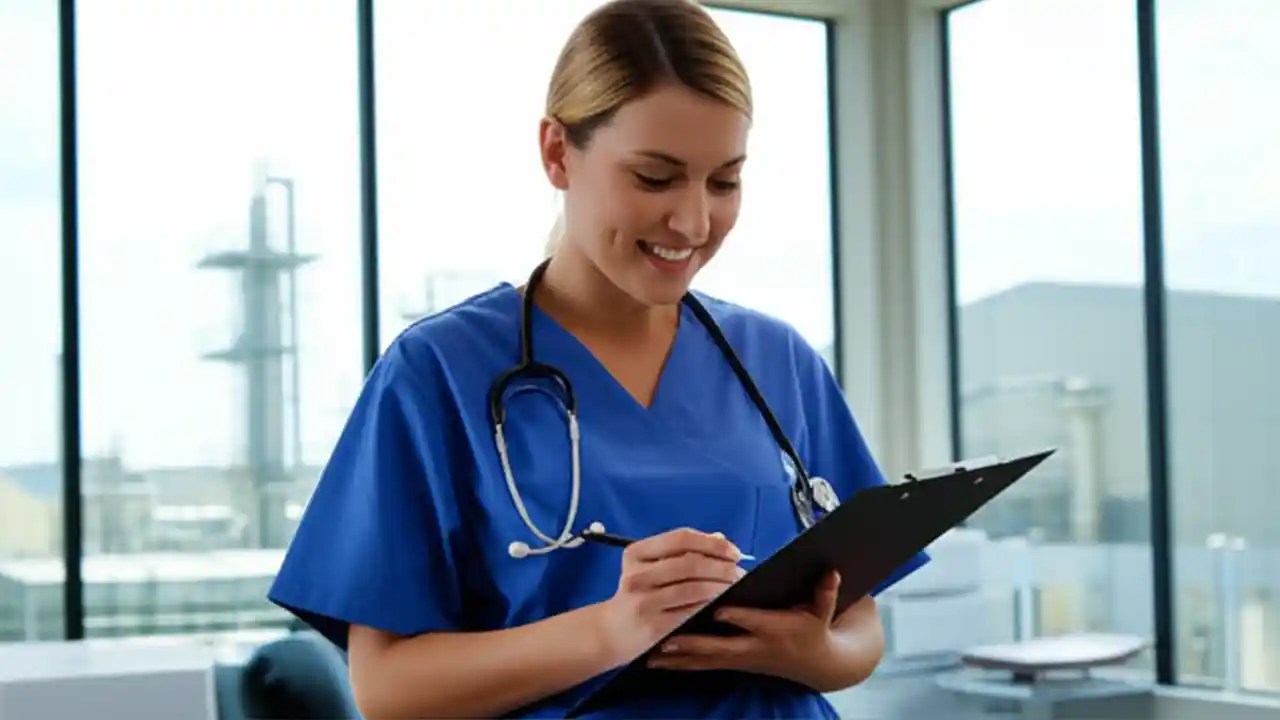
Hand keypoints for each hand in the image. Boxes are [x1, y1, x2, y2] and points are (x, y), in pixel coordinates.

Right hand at [596, 528, 746, 665]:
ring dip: (722, 586)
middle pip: (690, 562)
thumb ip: (682, 551)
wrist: (611, 631)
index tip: (733, 552)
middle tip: (739, 572)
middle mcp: (637, 575)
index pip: (681, 538)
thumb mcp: (650, 566)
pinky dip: (712, 604)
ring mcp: (644, 601)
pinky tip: (721, 604)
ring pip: (695, 587)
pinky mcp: (654, 625)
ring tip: (734, 587)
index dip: (712, 543)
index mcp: (636, 553)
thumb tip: (720, 538)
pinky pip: (692, 611)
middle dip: (722, 566)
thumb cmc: (639, 594)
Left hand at [646, 570, 851, 690]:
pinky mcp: (734, 663)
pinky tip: (658, 661)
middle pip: (721, 647)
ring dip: (680, 658)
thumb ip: (826, 593)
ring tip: (652, 655)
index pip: (754, 621)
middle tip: (668, 638)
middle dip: (695, 644)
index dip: (736, 616)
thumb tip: (832, 572)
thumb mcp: (824, 611)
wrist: (817, 664)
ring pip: (707, 660)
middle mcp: (756, 647)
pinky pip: (704, 665)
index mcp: (777, 629)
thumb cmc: (815, 629)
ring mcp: (743, 658)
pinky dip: (682, 663)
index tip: (716, 608)